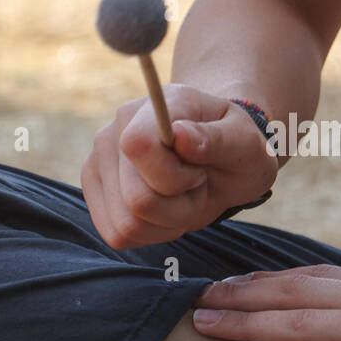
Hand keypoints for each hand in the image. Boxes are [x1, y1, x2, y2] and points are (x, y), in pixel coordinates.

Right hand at [82, 84, 277, 248]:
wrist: (214, 161)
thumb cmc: (235, 151)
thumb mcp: (248, 145)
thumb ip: (219, 139)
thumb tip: (180, 135)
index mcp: (155, 105)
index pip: (138, 146)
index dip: (172, 176)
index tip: (198, 172)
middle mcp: (114, 130)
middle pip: (136, 199)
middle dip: (178, 207)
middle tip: (195, 187)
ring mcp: (97, 161)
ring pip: (125, 224)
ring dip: (165, 222)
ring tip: (181, 198)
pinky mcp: (92, 191)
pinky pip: (115, 234)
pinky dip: (147, 233)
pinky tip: (164, 211)